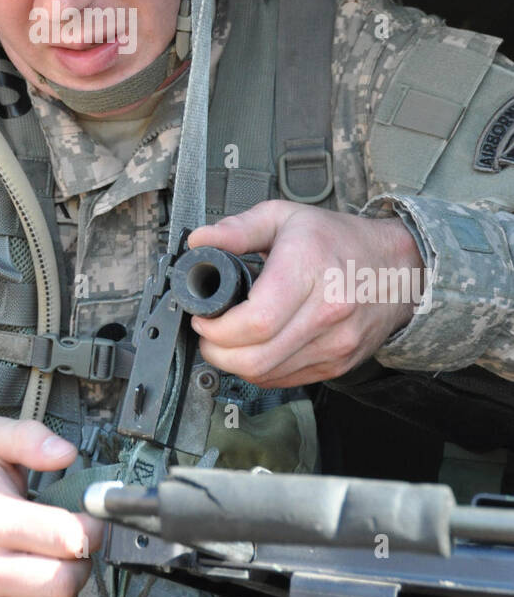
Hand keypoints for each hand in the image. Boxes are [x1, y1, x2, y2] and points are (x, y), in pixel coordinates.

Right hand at [0, 417, 101, 596]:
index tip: (86, 521)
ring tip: (52, 569)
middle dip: (80, 563)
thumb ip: (29, 436)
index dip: (91, 527)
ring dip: (66, 595)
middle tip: (69, 547)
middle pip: (65, 582)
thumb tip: (65, 453)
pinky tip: (37, 595)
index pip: (68, 537)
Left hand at [186, 201, 423, 387]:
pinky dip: (261, 370)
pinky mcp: (339, 363)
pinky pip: (287, 380)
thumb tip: (199, 242)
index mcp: (310, 269)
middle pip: (257, 357)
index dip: (218, 328)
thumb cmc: (339, 239)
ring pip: (269, 374)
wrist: (397, 267)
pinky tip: (253, 350)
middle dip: (218, 352)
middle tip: (207, 334)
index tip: (203, 318)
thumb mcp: (285, 216)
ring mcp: (337, 343)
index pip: (257, 321)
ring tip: (226, 341)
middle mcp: (328, 312)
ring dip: (235, 364)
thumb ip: (238, 229)